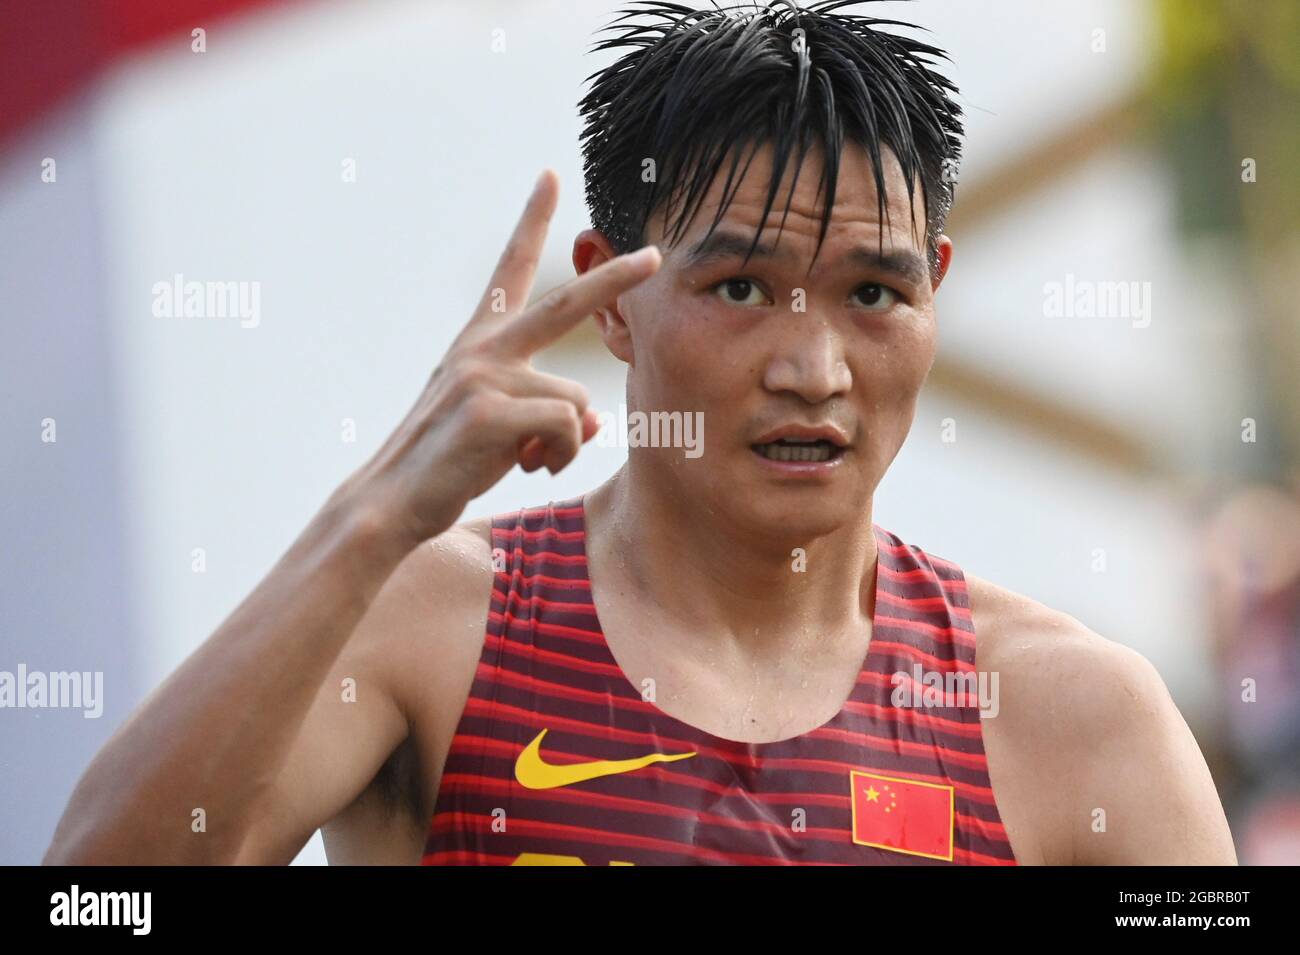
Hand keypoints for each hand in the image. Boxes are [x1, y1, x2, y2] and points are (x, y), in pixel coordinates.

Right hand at [345, 169, 660, 545]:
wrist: (392, 502)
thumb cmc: (447, 465)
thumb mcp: (500, 429)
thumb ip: (547, 414)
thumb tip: (595, 420)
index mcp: (479, 343)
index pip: (511, 270)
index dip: (531, 221)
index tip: (551, 176)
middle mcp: (482, 348)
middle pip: (565, 304)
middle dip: (615, 278)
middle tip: (653, 253)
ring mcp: (484, 375)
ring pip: (576, 400)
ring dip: (566, 441)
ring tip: (527, 460)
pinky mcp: (490, 410)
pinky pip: (568, 425)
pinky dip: (562, 453)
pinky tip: (529, 467)